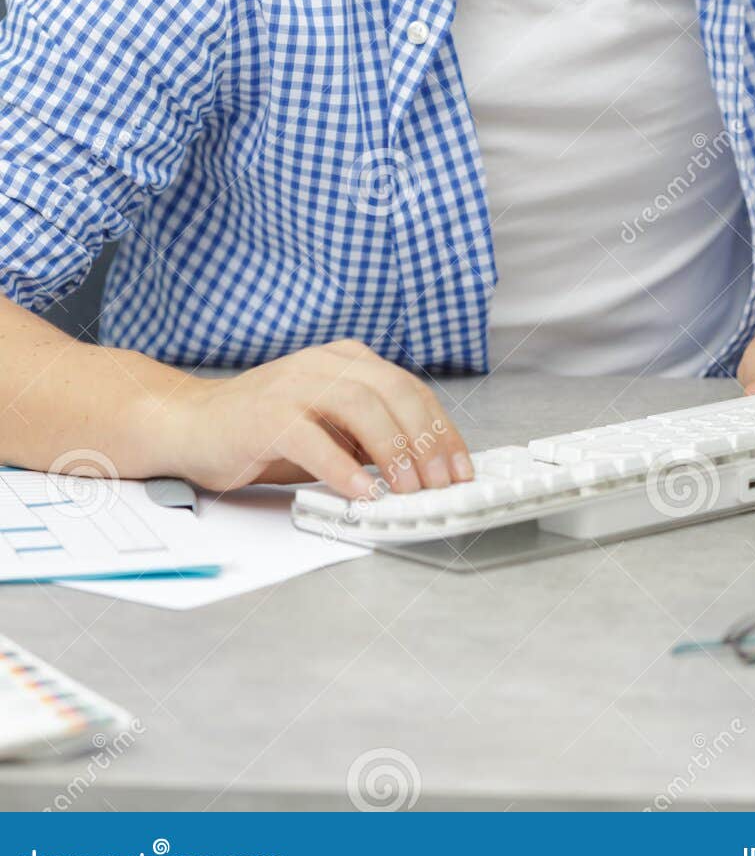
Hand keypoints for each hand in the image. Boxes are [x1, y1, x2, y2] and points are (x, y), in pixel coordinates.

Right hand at [169, 340, 474, 499]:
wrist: (192, 425)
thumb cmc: (266, 430)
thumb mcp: (331, 426)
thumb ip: (371, 435)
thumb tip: (426, 468)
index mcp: (347, 360)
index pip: (410, 389)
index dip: (442, 429)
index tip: (460, 468)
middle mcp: (325, 364)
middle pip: (393, 393)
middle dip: (426, 441)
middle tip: (441, 485)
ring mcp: (294, 385)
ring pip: (360, 408)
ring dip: (392, 452)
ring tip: (409, 490)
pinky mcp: (266, 416)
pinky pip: (314, 441)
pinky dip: (343, 470)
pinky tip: (362, 494)